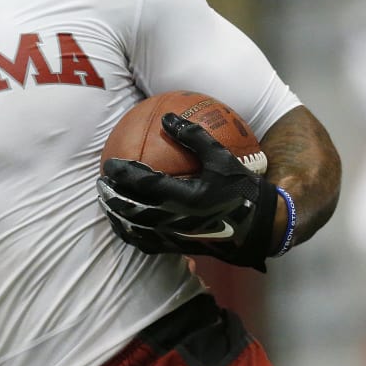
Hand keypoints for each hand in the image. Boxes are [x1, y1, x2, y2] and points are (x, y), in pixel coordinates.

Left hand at [96, 112, 277, 271]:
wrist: (264, 228)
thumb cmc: (244, 190)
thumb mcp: (222, 158)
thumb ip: (194, 137)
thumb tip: (168, 117)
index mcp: (186, 198)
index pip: (144, 185)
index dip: (123, 175)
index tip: (108, 164)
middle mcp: (178, 221)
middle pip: (133, 210)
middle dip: (112, 197)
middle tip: (100, 183)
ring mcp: (177, 238)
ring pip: (137, 231)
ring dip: (117, 217)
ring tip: (106, 204)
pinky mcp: (180, 249)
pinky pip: (148, 245)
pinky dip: (132, 236)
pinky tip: (126, 226)